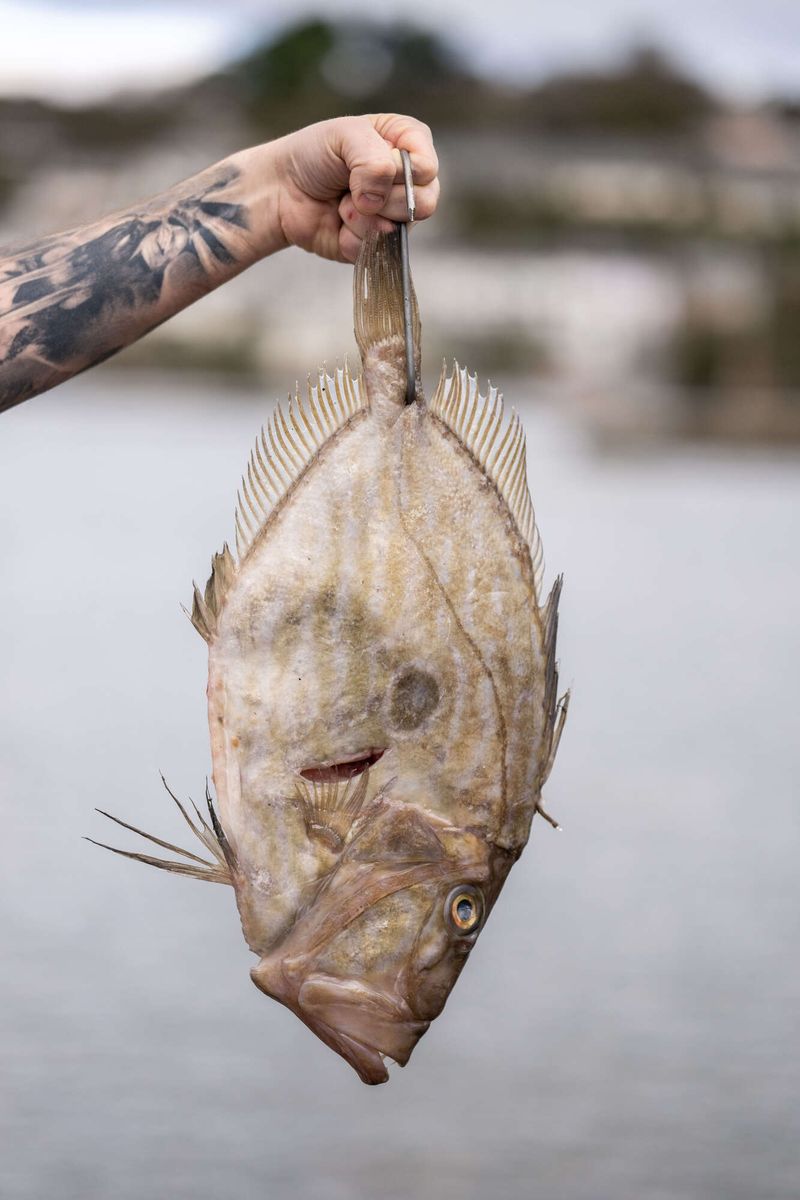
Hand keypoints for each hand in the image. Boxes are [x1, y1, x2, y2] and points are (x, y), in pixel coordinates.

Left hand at [272, 114, 439, 262]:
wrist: (281, 190)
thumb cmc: (313, 154)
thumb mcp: (345, 135)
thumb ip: (373, 160)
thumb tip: (377, 201)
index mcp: (407, 144)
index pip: (428, 167)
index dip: (402, 171)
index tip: (370, 163)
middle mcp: (407, 181)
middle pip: (425, 203)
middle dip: (384, 198)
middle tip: (352, 187)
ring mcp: (394, 215)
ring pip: (400, 229)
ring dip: (363, 218)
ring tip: (342, 202)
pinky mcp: (377, 243)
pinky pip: (378, 250)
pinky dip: (352, 238)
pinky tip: (338, 223)